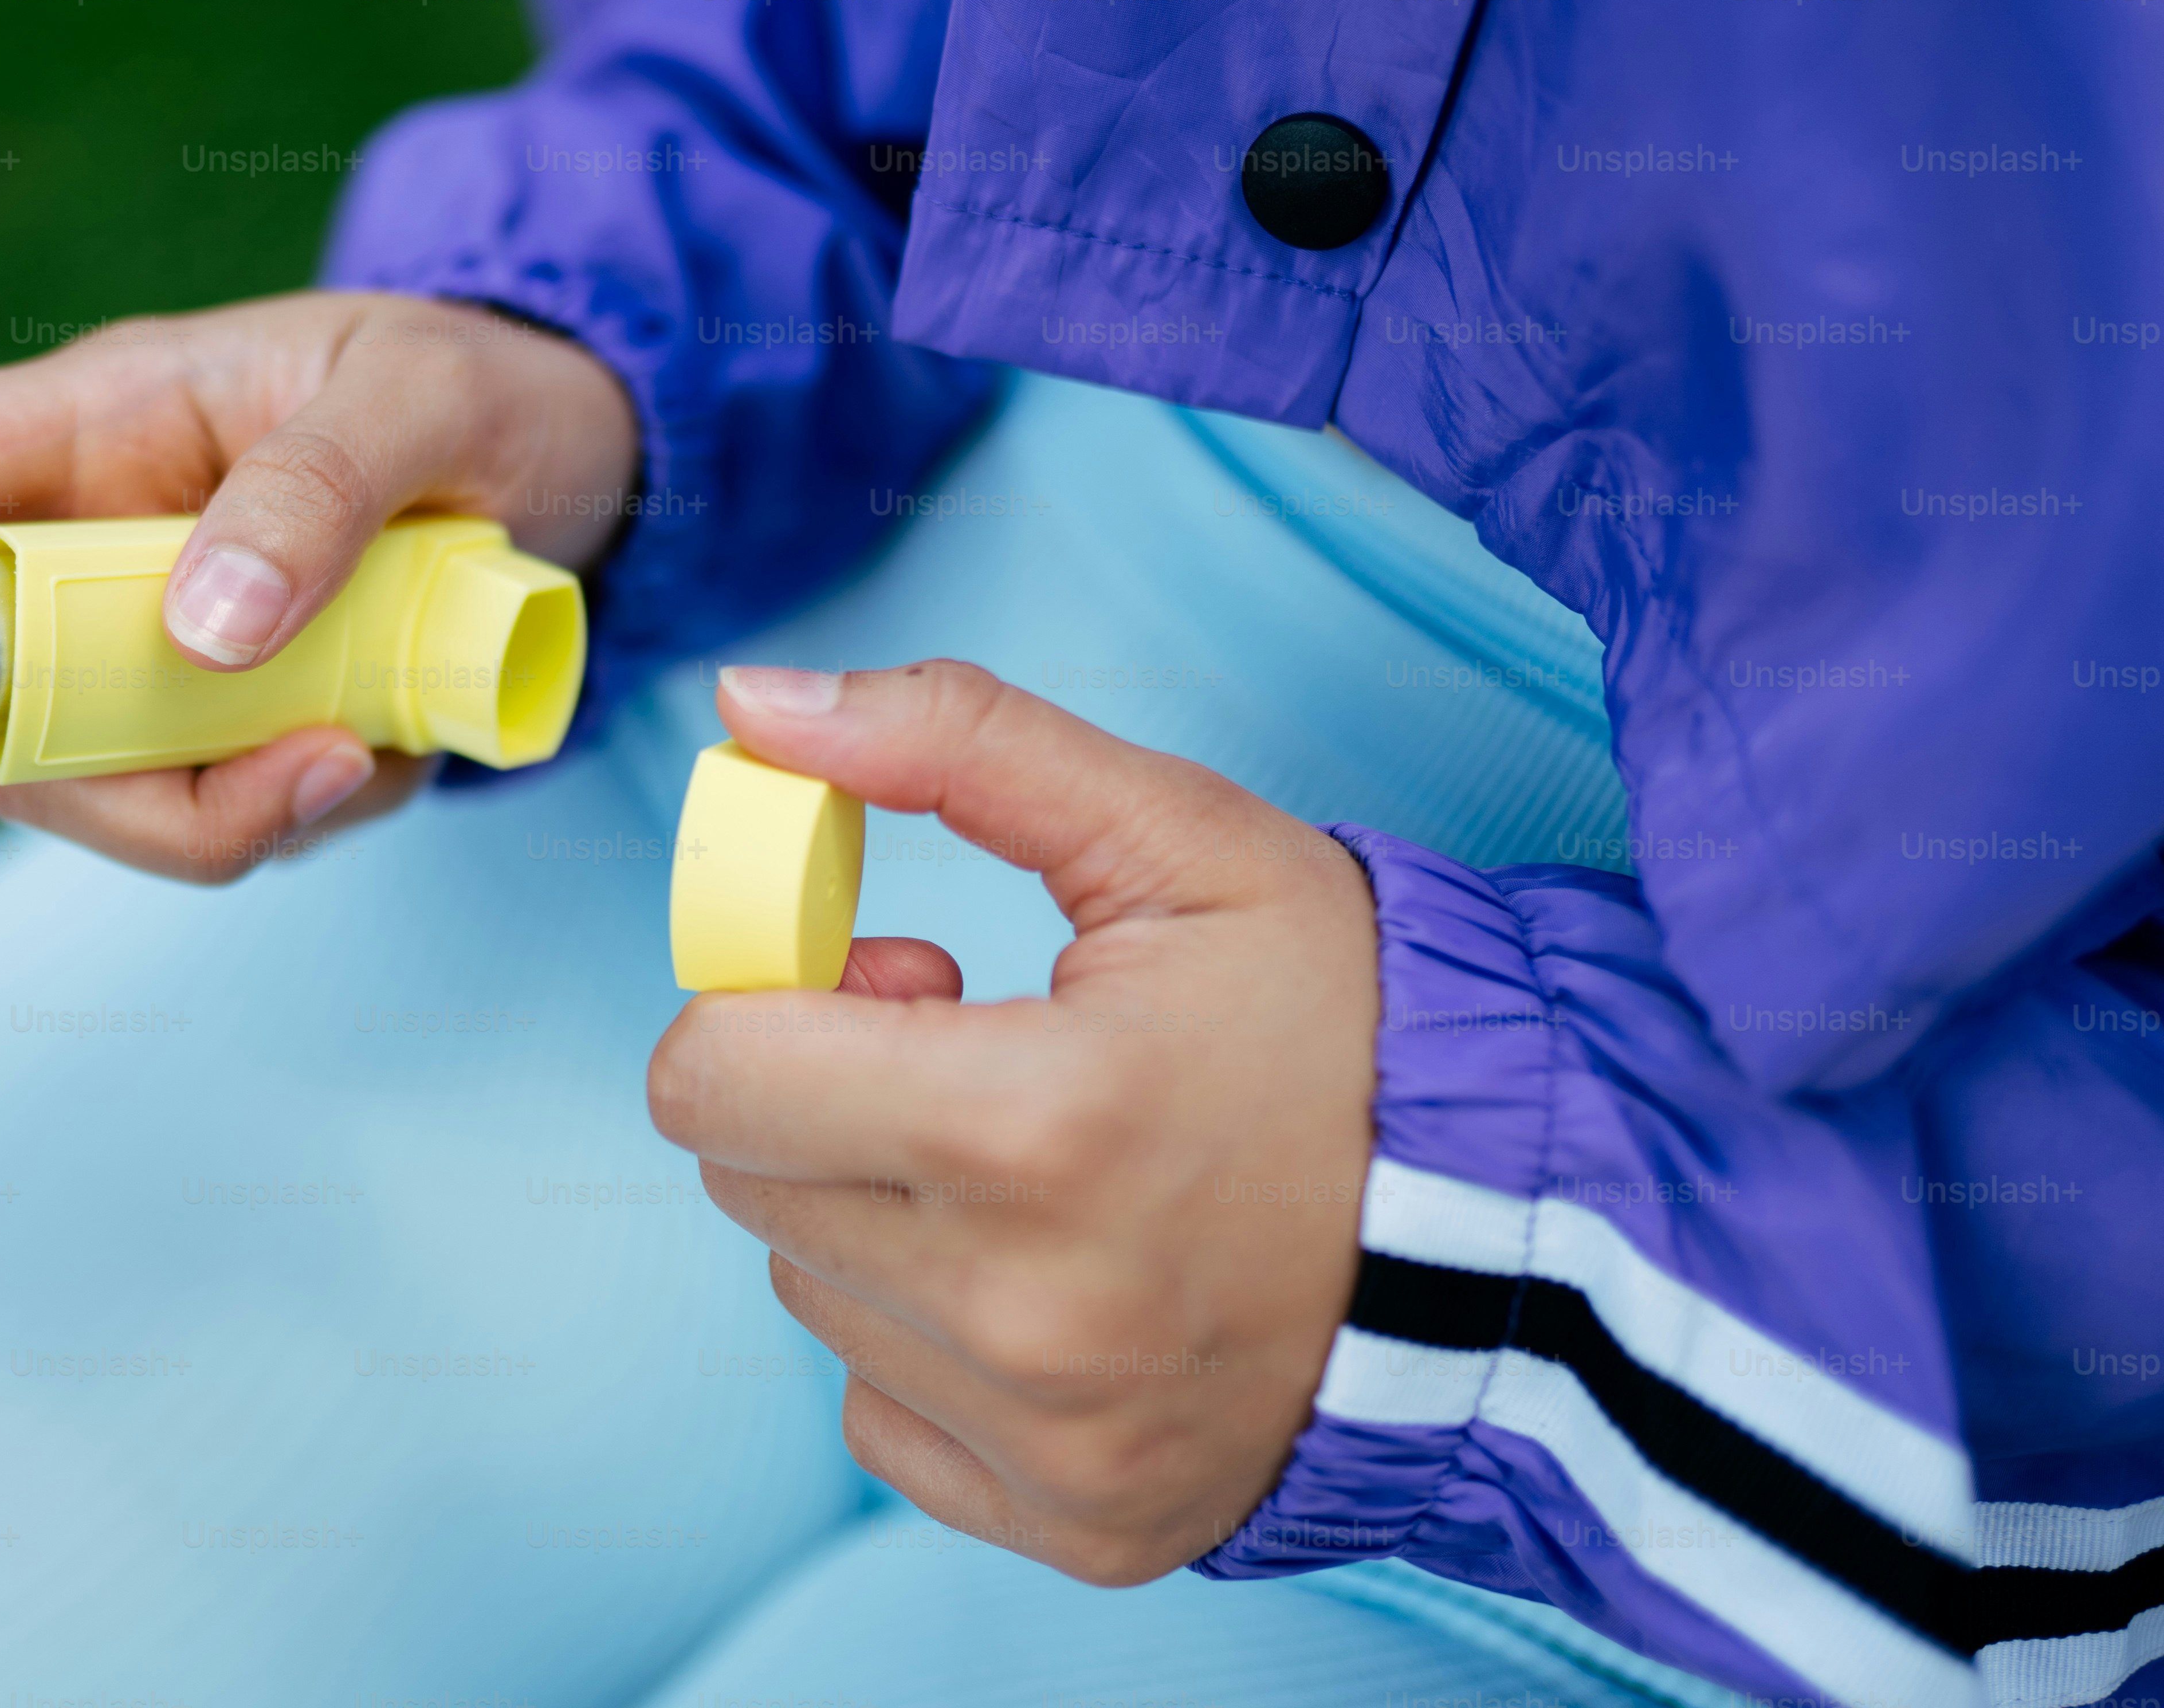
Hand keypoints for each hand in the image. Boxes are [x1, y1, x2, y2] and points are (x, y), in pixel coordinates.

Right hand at [0, 290, 639, 881]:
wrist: (581, 447)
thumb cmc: (487, 381)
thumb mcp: (425, 393)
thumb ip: (319, 487)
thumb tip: (199, 630)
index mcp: (90, 420)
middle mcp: (87, 542)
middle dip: (113, 785)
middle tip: (309, 768)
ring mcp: (145, 641)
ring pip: (92, 787)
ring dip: (231, 813)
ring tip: (379, 745)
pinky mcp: (220, 717)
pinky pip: (210, 811)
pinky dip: (304, 808)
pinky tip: (397, 739)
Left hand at [648, 660, 1379, 1581]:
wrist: (1515, 1233)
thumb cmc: (1343, 1019)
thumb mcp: (1175, 836)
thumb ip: (951, 742)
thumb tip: (747, 704)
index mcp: (1033, 1130)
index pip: (713, 1074)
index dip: (773, 996)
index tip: (897, 972)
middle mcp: (1025, 1315)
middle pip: (747, 1175)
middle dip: (821, 1090)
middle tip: (970, 1049)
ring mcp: (1048, 1439)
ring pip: (812, 1286)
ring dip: (879, 1210)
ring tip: (1037, 1164)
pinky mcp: (1072, 1523)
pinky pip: (881, 1410)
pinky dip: (933, 1337)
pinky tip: (1058, 1277)